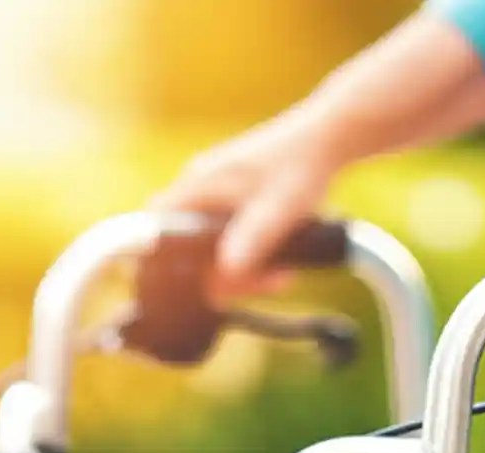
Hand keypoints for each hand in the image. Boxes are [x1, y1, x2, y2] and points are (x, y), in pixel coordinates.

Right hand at [148, 107, 345, 299]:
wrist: (329, 135)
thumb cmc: (301, 166)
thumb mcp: (278, 210)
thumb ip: (252, 240)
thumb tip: (226, 271)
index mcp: (198, 184)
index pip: (155, 225)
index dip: (163, 260)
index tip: (194, 285)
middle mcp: (200, 184)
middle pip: (188, 243)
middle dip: (222, 273)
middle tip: (261, 285)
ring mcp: (217, 187)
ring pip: (214, 241)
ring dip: (244, 265)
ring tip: (281, 275)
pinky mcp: (236, 192)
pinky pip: (231, 231)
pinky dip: (252, 249)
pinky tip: (282, 260)